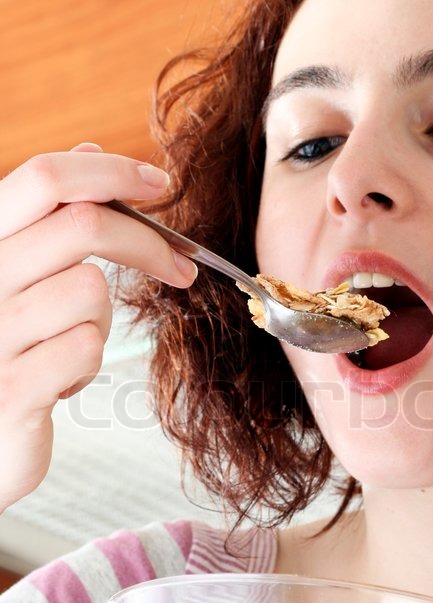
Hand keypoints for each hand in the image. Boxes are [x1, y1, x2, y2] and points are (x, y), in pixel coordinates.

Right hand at [0, 143, 196, 511]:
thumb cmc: (4, 348)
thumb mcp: (15, 273)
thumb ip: (45, 216)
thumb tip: (87, 149)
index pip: (44, 177)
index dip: (110, 172)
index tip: (159, 184)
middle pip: (82, 226)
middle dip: (148, 243)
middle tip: (179, 267)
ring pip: (91, 291)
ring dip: (101, 320)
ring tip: (69, 343)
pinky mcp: (13, 389)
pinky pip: (87, 348)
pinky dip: (88, 363)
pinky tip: (59, 379)